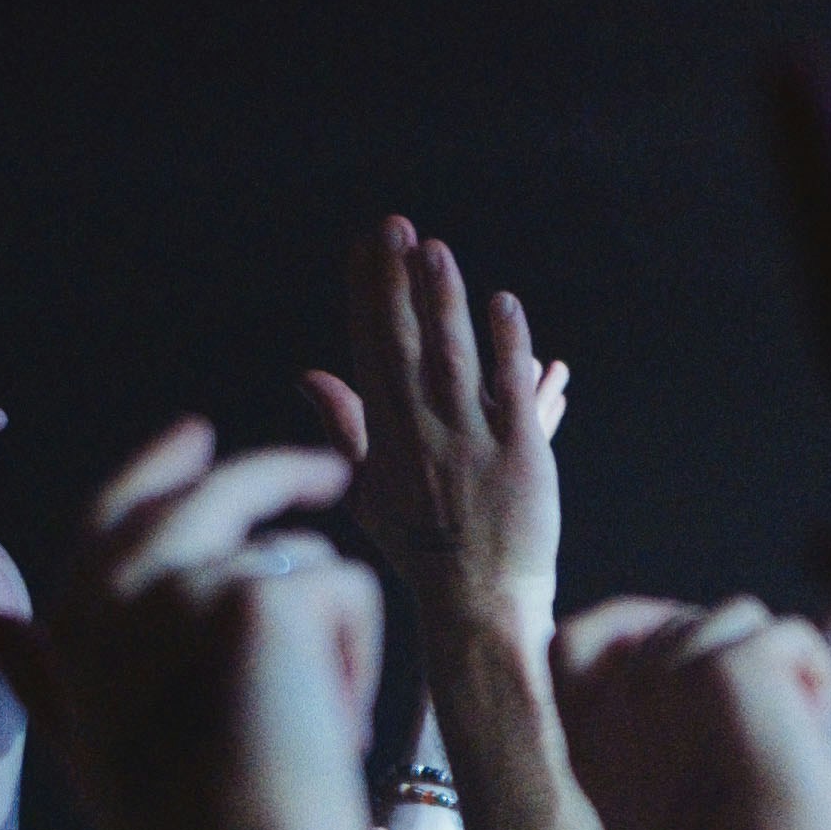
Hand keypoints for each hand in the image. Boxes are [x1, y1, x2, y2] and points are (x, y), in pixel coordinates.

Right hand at [0, 420, 392, 829]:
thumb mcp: (87, 751)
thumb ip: (40, 674)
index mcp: (69, 631)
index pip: (107, 517)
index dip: (154, 470)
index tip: (196, 434)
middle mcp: (111, 596)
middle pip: (200, 497)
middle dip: (270, 474)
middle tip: (332, 470)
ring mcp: (181, 586)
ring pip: (289, 554)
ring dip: (324, 626)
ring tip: (325, 714)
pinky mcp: (256, 589)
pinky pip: (340, 585)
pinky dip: (356, 651)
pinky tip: (337, 718)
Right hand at [309, 218, 570, 642]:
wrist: (478, 603)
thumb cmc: (424, 550)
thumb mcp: (367, 491)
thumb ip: (343, 426)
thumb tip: (309, 374)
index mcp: (386, 438)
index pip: (371, 351)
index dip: (368, 296)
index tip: (364, 247)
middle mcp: (423, 433)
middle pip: (404, 345)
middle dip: (396, 283)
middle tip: (393, 226)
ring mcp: (471, 443)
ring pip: (452, 360)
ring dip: (442, 302)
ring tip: (434, 250)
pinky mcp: (521, 455)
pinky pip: (511, 393)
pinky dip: (507, 348)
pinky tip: (502, 305)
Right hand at [555, 596, 830, 829]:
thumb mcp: (645, 824)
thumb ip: (633, 753)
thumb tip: (659, 688)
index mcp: (589, 750)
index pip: (572, 643)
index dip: (628, 624)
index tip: (688, 657)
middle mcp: (617, 707)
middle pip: (682, 623)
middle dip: (733, 662)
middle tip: (761, 746)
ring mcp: (666, 679)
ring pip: (740, 619)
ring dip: (780, 673)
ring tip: (783, 747)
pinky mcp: (726, 664)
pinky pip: (793, 634)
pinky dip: (820, 680)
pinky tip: (810, 739)